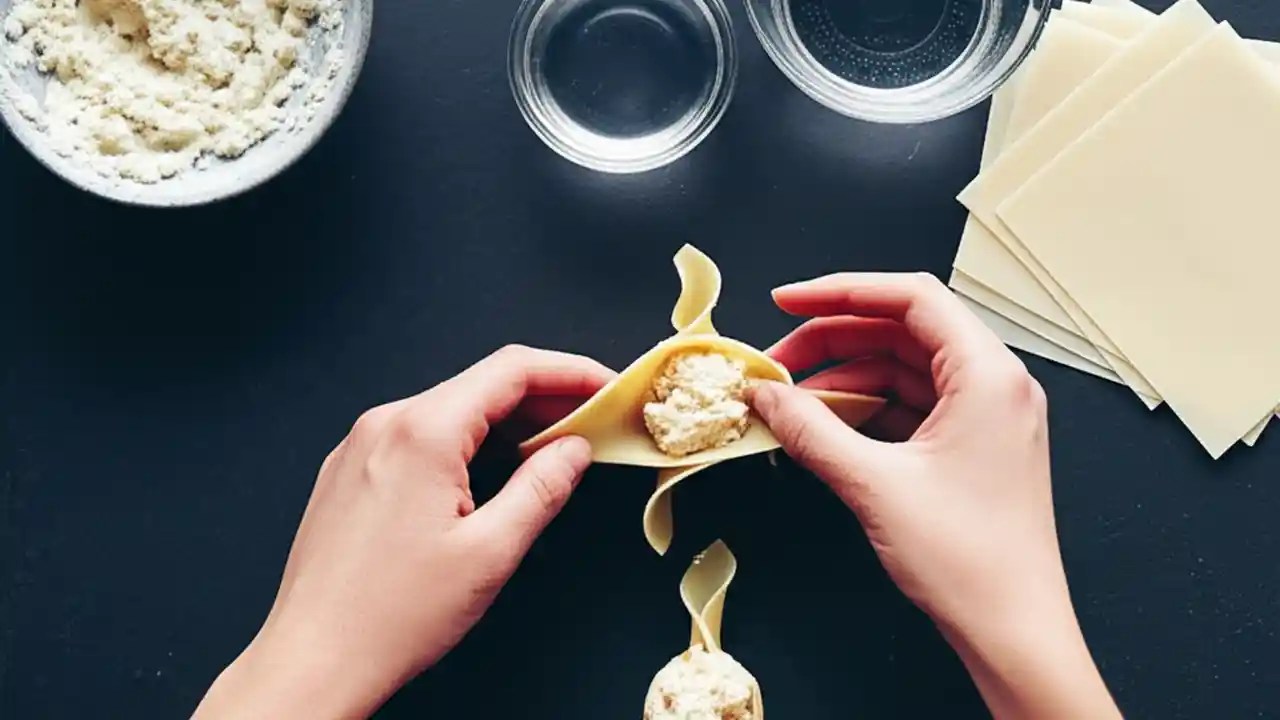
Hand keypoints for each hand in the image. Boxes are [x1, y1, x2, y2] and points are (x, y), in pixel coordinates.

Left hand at [194, 346, 614, 719]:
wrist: (312, 660)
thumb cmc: (394, 616)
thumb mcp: (491, 552)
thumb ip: (542, 489)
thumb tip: (575, 449)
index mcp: (424, 432)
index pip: (513, 370)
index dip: (572, 371)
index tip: (609, 387)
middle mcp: (386, 424)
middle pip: (482, 385)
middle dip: (545, 397)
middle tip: (595, 422)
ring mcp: (361, 445)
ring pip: (450, 410)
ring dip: (506, 421)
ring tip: (553, 448)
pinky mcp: (349, 471)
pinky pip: (419, 435)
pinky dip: (466, 441)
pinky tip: (491, 471)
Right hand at [752, 273, 1119, 719]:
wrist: (1014, 631)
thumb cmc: (967, 561)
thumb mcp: (874, 485)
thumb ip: (812, 429)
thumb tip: (764, 394)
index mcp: (988, 375)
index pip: (910, 298)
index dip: (841, 291)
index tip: (787, 300)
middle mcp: (996, 384)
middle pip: (904, 331)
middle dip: (834, 340)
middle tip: (777, 362)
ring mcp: (988, 415)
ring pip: (906, 369)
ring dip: (846, 379)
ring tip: (791, 401)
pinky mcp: (974, 446)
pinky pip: (914, 405)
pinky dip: (867, 410)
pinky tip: (825, 427)